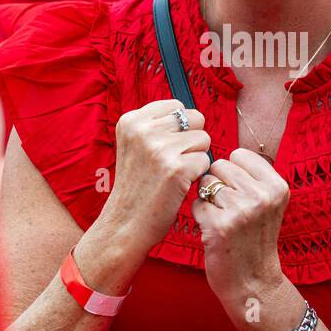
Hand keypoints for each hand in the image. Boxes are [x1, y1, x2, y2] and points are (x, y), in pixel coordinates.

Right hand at [101, 99, 210, 248]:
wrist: (124, 224)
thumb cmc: (136, 186)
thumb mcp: (135, 146)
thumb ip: (157, 126)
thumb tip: (192, 114)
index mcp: (131, 121)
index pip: (177, 106)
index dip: (181, 128)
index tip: (167, 147)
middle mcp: (143, 130)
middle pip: (195, 118)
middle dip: (191, 140)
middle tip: (174, 161)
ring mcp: (159, 148)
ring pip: (203, 139)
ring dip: (196, 157)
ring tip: (175, 173)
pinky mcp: (176, 169)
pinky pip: (206, 160)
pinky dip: (198, 174)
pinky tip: (179, 185)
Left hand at [193, 148, 289, 301]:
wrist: (253, 282)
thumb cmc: (254, 238)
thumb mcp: (267, 203)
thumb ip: (251, 176)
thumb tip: (214, 152)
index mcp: (277, 186)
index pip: (239, 155)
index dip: (232, 173)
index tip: (240, 193)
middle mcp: (262, 196)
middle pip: (219, 166)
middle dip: (217, 185)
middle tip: (229, 210)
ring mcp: (241, 211)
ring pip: (205, 184)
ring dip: (207, 201)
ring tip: (222, 220)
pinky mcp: (219, 226)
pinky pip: (196, 204)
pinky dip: (199, 216)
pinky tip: (213, 231)